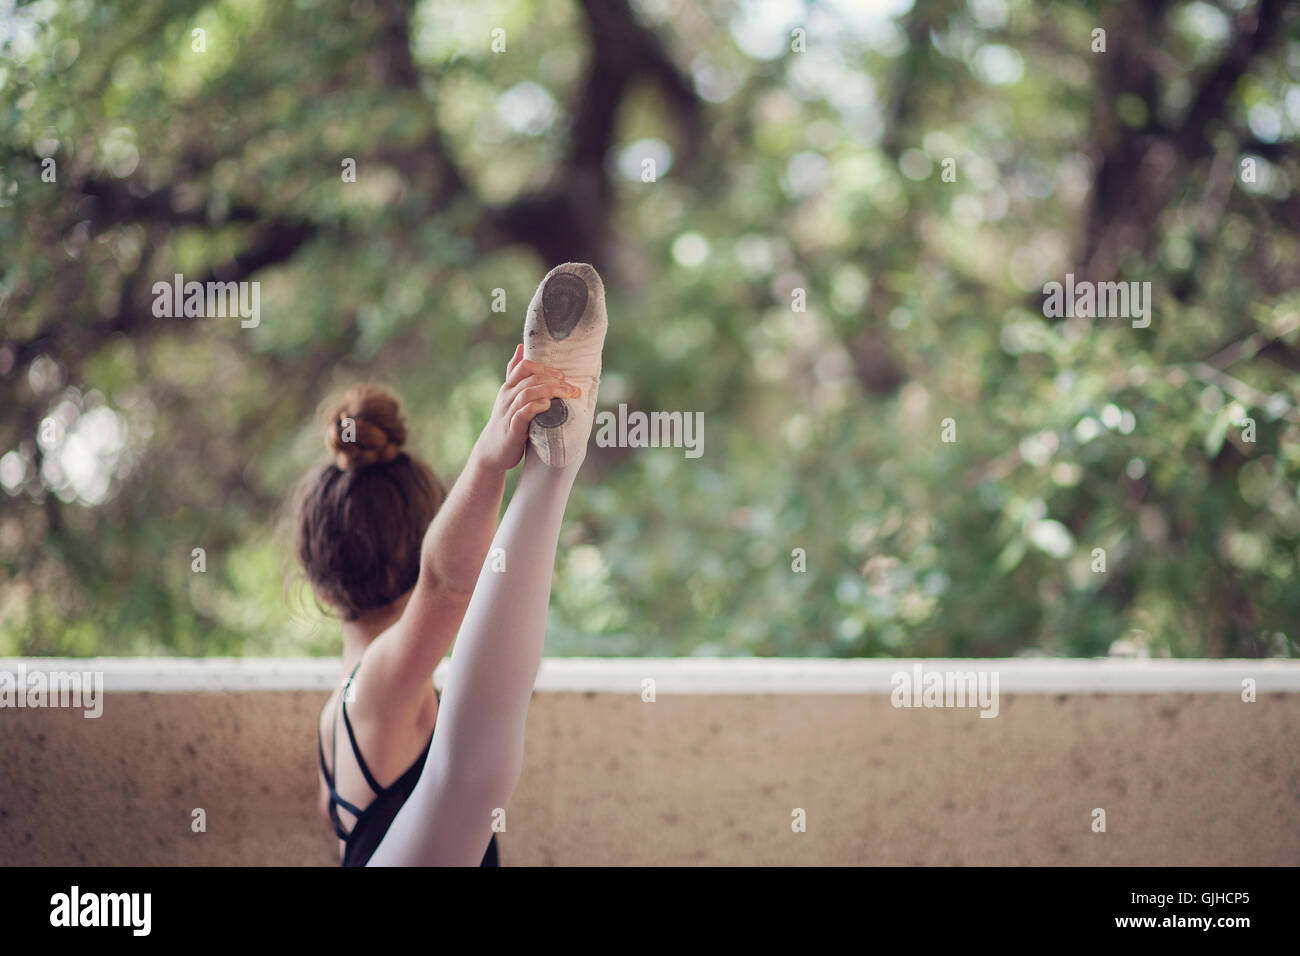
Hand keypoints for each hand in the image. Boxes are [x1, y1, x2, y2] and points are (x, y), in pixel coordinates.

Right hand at [473, 344, 580, 472]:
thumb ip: (515, 373)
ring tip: (567, 394)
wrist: (492, 450)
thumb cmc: (506, 421)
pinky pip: (523, 413)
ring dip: (550, 391)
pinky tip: (548, 405)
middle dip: (554, 380)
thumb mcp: (509, 395)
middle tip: (572, 387)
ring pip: (528, 393)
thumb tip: (520, 347)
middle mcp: (507, 396)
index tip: (562, 375)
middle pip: (531, 379)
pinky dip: (536, 407)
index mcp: (509, 387)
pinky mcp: (512, 428)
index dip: (545, 368)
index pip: (524, 367)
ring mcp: (508, 412)